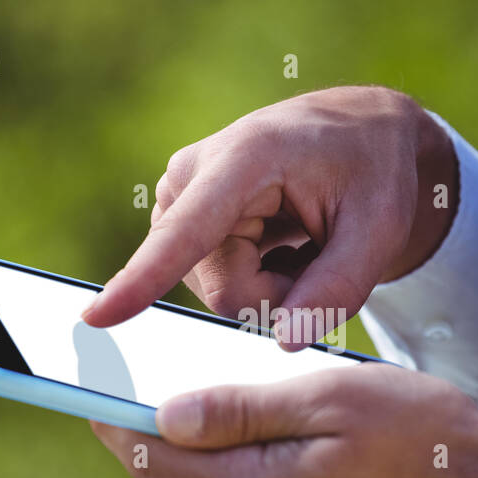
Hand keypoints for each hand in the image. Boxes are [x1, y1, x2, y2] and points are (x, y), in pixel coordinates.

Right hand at [81, 86, 457, 346]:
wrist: (359, 134)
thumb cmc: (373, 173)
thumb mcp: (381, 229)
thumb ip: (338, 289)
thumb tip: (283, 343)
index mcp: (243, 160)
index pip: (186, 235)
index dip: (143, 280)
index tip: (96, 317)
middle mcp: (192, 175)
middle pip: (226, 291)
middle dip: (279, 294)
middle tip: (320, 252)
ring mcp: (178, 198)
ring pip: (220, 296)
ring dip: (270, 287)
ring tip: (300, 241)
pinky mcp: (177, 219)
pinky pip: (215, 286)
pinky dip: (257, 279)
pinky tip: (280, 241)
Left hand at [89, 364, 477, 477]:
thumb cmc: (430, 440)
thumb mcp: (333, 398)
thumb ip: (240, 406)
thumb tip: (165, 411)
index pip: (151, 457)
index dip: (111, 414)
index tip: (82, 380)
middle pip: (194, 474)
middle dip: (186, 422)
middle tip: (182, 366)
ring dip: (240, 448)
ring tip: (269, 396)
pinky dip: (275, 476)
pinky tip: (313, 445)